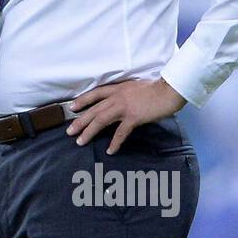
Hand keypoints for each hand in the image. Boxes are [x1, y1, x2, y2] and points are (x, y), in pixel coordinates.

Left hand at [65, 78, 187, 154]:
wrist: (168, 91)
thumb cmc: (156, 88)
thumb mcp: (135, 86)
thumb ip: (125, 93)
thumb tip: (120, 101)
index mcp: (117, 89)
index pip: (95, 94)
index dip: (82, 101)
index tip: (71, 107)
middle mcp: (117, 97)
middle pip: (94, 110)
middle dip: (80, 121)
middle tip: (69, 131)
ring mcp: (124, 107)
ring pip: (101, 120)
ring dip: (89, 132)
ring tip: (80, 141)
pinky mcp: (134, 117)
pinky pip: (121, 132)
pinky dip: (115, 142)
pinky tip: (110, 151)